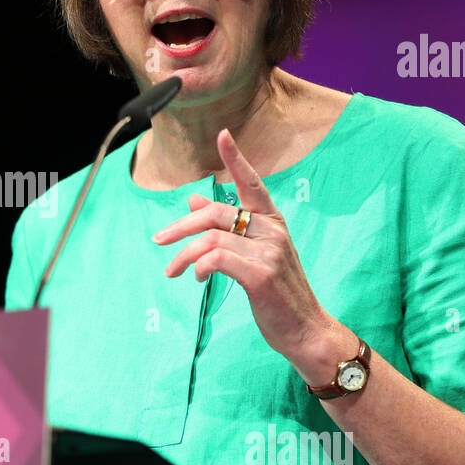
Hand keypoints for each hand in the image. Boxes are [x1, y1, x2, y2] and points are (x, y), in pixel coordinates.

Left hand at [150, 127, 332, 362]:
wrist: (306, 330)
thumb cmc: (278, 292)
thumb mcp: (254, 255)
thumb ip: (227, 228)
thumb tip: (195, 199)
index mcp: (272, 222)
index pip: (252, 183)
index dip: (236, 159)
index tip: (222, 135)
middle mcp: (272, 230)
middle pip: (216, 213)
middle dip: (181, 226)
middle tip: (158, 240)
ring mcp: (269, 251)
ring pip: (211, 237)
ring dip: (183, 255)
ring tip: (172, 271)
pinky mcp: (261, 274)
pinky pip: (218, 259)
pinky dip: (200, 266)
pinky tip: (198, 278)